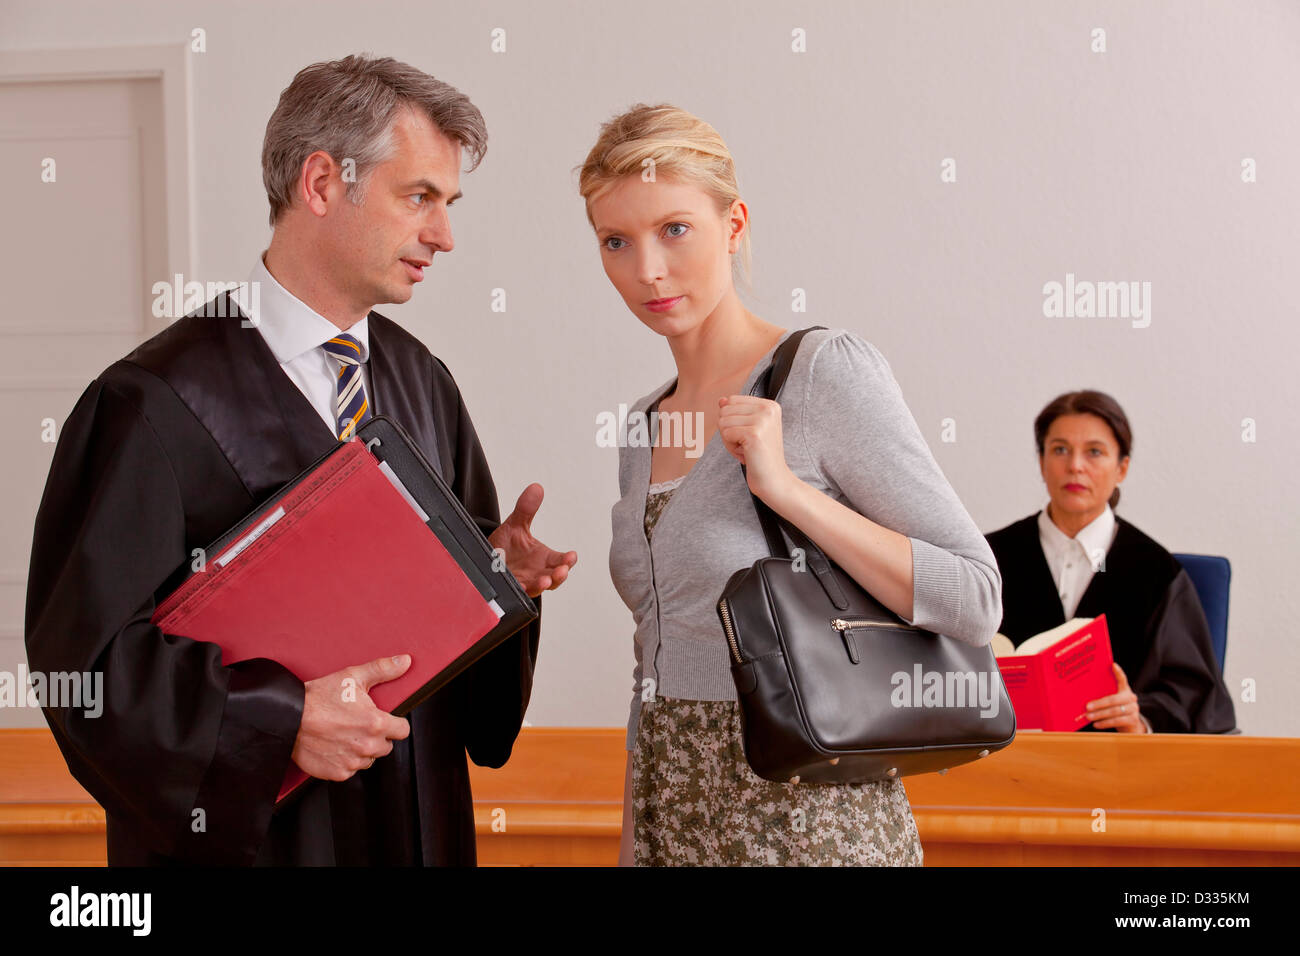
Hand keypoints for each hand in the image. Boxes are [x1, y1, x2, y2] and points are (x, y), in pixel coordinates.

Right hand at [291, 654, 412, 780]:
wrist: (288, 717)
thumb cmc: (319, 697)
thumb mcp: (352, 676)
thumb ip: (382, 669)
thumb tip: (404, 662)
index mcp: (376, 723)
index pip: (403, 730)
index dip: (396, 723)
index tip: (386, 719)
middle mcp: (367, 746)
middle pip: (386, 746)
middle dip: (377, 736)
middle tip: (359, 724)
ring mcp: (352, 762)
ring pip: (369, 759)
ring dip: (362, 750)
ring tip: (345, 734)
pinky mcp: (338, 773)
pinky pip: (350, 770)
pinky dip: (345, 761)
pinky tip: (334, 746)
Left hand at [487, 483, 576, 597]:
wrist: (485, 560)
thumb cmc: (506, 546)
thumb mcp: (515, 525)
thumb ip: (526, 509)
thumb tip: (536, 487)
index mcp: (544, 558)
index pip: (561, 560)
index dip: (568, 560)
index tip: (571, 556)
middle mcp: (537, 572)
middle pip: (555, 577)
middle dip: (560, 575)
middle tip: (562, 571)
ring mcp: (525, 583)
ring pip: (539, 587)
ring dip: (543, 585)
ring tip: (545, 581)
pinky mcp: (511, 590)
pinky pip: (518, 594)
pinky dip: (521, 591)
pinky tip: (522, 587)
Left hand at [717, 395, 795, 503]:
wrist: (774, 479)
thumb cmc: (760, 456)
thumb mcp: (748, 428)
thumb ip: (735, 412)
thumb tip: (721, 400)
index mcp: (769, 405)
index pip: (731, 400)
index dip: (732, 420)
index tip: (747, 434)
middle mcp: (768, 409)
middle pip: (725, 410)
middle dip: (728, 430)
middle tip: (746, 444)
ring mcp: (762, 421)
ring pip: (723, 422)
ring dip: (729, 440)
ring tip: (746, 449)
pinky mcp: (754, 434)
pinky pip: (726, 434)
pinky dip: (731, 447)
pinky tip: (746, 454)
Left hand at [1085, 662, 1146, 732]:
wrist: (1130, 725)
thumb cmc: (1115, 709)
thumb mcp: (1111, 701)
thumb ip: (1102, 696)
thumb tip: (1082, 695)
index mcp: (1124, 690)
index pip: (1122, 679)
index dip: (1118, 672)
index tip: (1113, 665)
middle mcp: (1131, 697)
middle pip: (1114, 699)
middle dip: (1099, 703)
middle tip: (1087, 707)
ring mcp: (1133, 709)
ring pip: (1115, 711)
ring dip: (1100, 714)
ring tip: (1088, 716)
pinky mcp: (1133, 720)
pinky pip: (1117, 721)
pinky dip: (1105, 723)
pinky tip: (1096, 724)